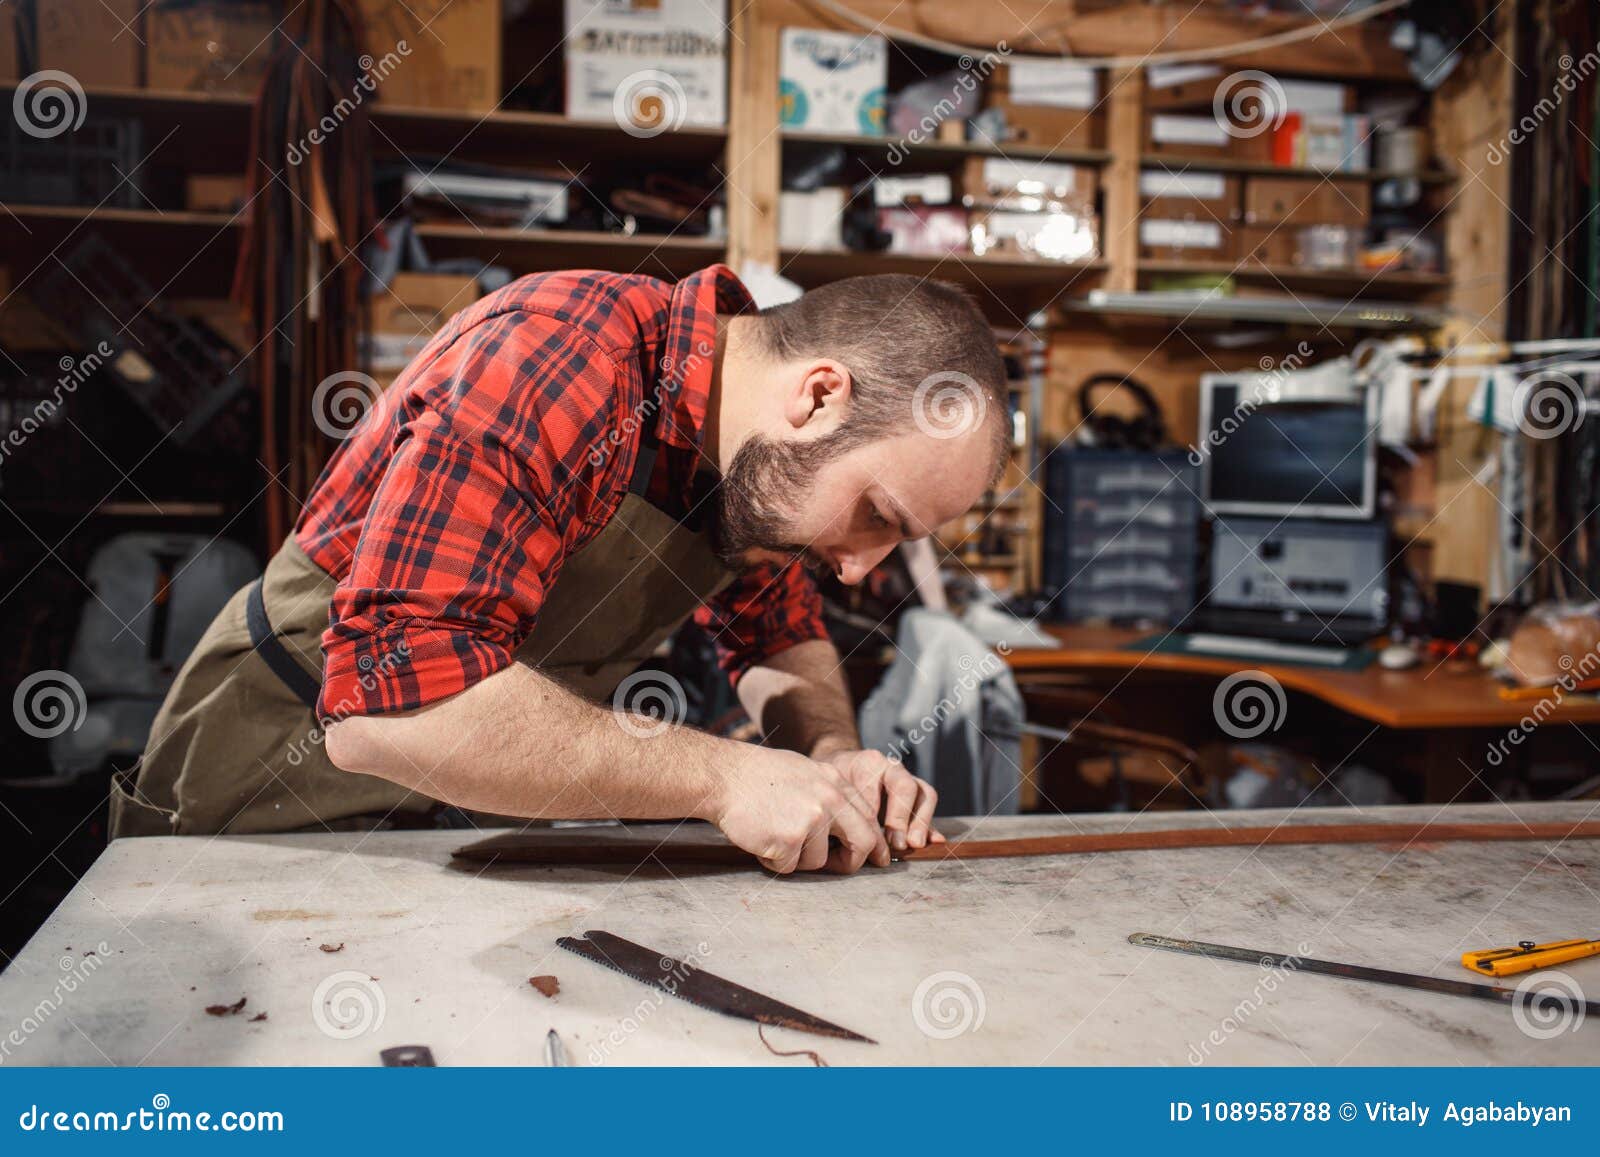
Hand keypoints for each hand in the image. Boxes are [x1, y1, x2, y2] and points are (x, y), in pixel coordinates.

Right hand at [708, 747, 890, 874]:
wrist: (725, 775)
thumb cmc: (759, 776)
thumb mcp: (806, 772)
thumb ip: (830, 795)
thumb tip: (850, 824)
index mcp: (835, 783)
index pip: (868, 818)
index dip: (873, 843)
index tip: (876, 858)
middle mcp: (830, 800)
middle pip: (862, 843)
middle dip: (851, 862)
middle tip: (836, 867)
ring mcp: (811, 820)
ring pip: (818, 861)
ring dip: (796, 858)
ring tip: (774, 835)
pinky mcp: (790, 840)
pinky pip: (789, 867)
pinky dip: (774, 861)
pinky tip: (761, 838)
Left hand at [815, 746, 943, 854]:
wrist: (838, 770)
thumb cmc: (830, 783)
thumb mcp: (829, 791)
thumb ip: (840, 809)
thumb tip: (842, 838)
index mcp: (870, 763)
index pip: (877, 790)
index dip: (879, 816)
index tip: (877, 840)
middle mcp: (892, 768)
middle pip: (907, 788)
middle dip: (903, 818)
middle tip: (897, 843)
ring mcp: (907, 780)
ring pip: (925, 795)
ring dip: (921, 823)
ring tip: (914, 844)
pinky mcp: (915, 796)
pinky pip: (927, 810)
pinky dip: (931, 827)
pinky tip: (935, 841)